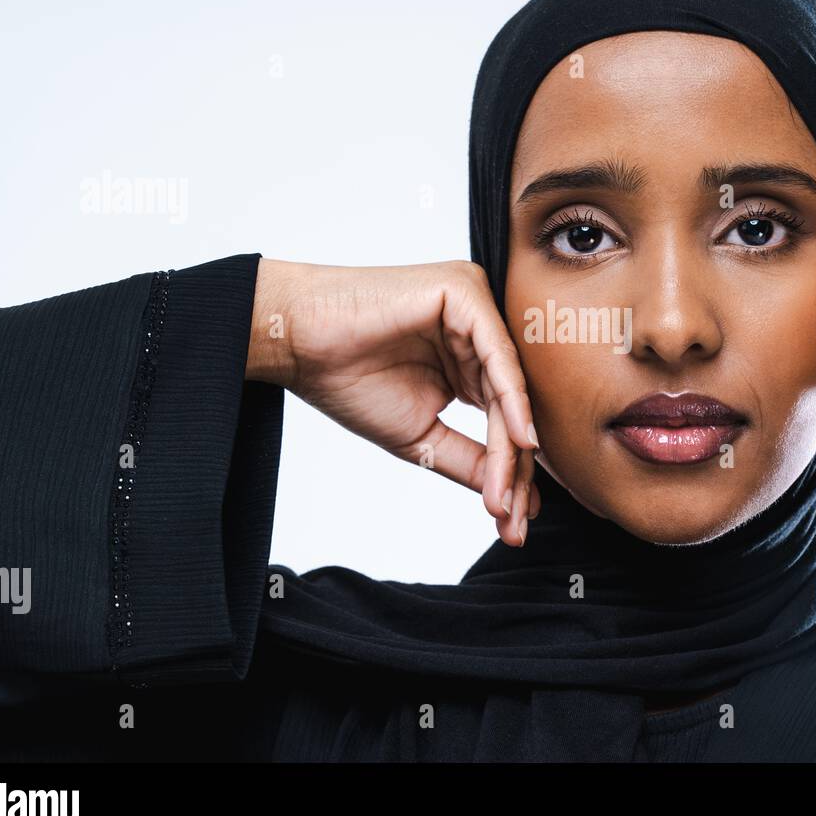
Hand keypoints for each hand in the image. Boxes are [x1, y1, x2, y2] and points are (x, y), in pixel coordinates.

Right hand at [246, 258, 539, 545]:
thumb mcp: (421, 435)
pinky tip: (520, 441)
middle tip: (516, 523)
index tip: (515, 525)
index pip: (503, 417)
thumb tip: (516, 500)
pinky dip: (511, 400)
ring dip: (512, 448)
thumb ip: (470, 459)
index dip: (511, 473)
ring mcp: (476, 306)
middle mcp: (479, 330)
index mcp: (470, 357)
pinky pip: (498, 354)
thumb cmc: (348, 382)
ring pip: (509, 386)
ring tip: (507, 499)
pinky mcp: (466, 290)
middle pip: (512, 405)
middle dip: (516, 468)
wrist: (295, 343)